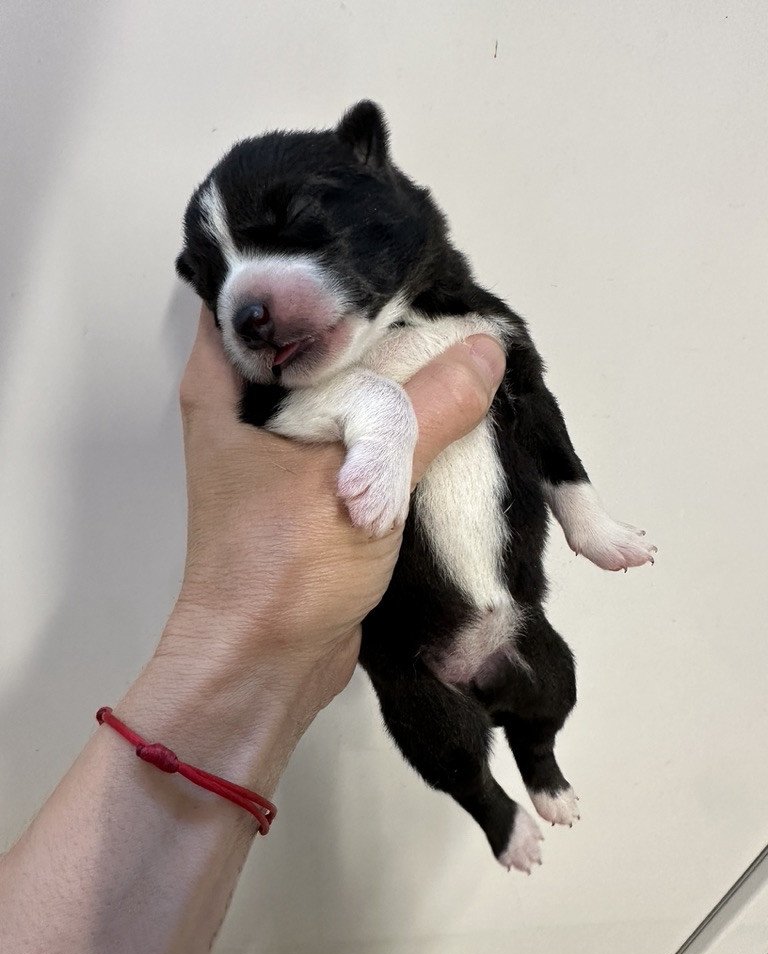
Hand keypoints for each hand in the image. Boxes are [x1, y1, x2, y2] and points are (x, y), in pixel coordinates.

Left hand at [145, 307, 504, 737]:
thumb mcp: (361, 478)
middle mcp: (250, 406)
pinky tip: (446, 403)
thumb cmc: (283, 568)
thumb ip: (427, 409)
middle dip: (379, 320)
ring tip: (456, 337)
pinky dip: (398, 423)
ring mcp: (283, 447)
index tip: (388, 249)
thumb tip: (486, 348)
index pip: (264, 290)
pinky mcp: (315, 484)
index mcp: (227, 382)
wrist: (266, 668)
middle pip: (318, 338)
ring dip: (396, 376)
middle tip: (443, 293)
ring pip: (345, 388)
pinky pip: (360, 434)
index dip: (322, 264)